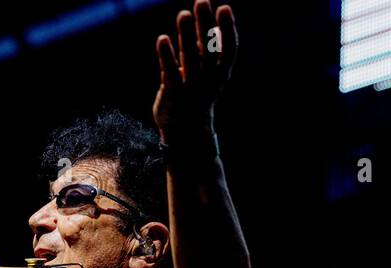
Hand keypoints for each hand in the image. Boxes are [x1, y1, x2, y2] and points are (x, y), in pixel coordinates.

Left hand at [153, 1, 237, 139]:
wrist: (187, 132)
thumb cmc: (197, 95)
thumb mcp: (207, 73)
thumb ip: (207, 48)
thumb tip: (212, 19)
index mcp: (220, 73)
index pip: (228, 49)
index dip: (228, 29)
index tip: (224, 8)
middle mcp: (208, 79)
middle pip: (208, 48)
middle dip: (205, 25)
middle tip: (201, 1)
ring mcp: (191, 87)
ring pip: (189, 58)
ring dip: (186, 35)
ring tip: (183, 14)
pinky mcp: (173, 94)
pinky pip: (170, 72)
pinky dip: (166, 56)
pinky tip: (162, 39)